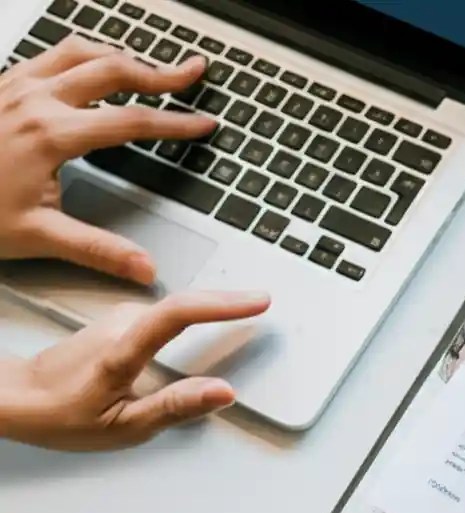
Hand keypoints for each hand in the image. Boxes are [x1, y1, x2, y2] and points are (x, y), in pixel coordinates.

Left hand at [0, 37, 214, 282]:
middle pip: (113, 69)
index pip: (133, 121)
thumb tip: (144, 268)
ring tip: (148, 64)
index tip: (203, 123)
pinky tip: (91, 67)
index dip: (176, 123)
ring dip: (120, 55)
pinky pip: (50, 54)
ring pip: (80, 50)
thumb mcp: (37, 236)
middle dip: (160, 71)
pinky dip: (83, 55)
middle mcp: (34, 100)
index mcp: (50, 134)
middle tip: (191, 74)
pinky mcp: (0, 85)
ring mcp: (13, 86)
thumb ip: (97, 250)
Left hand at [0, 290, 269, 450]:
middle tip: (264, 302)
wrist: (19, 398)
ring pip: (176, 309)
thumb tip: (222, 392)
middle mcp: (120, 324)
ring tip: (244, 310)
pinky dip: (192, 316)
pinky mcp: (121, 319)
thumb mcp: (124, 427)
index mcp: (122, 351)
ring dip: (210, 309)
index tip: (258, 301)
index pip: (179, 314)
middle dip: (228, 301)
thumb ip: (176, 408)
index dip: (223, 304)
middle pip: (183, 304)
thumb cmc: (64, 417)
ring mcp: (119, 317)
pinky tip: (203, 322)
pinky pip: (167, 313)